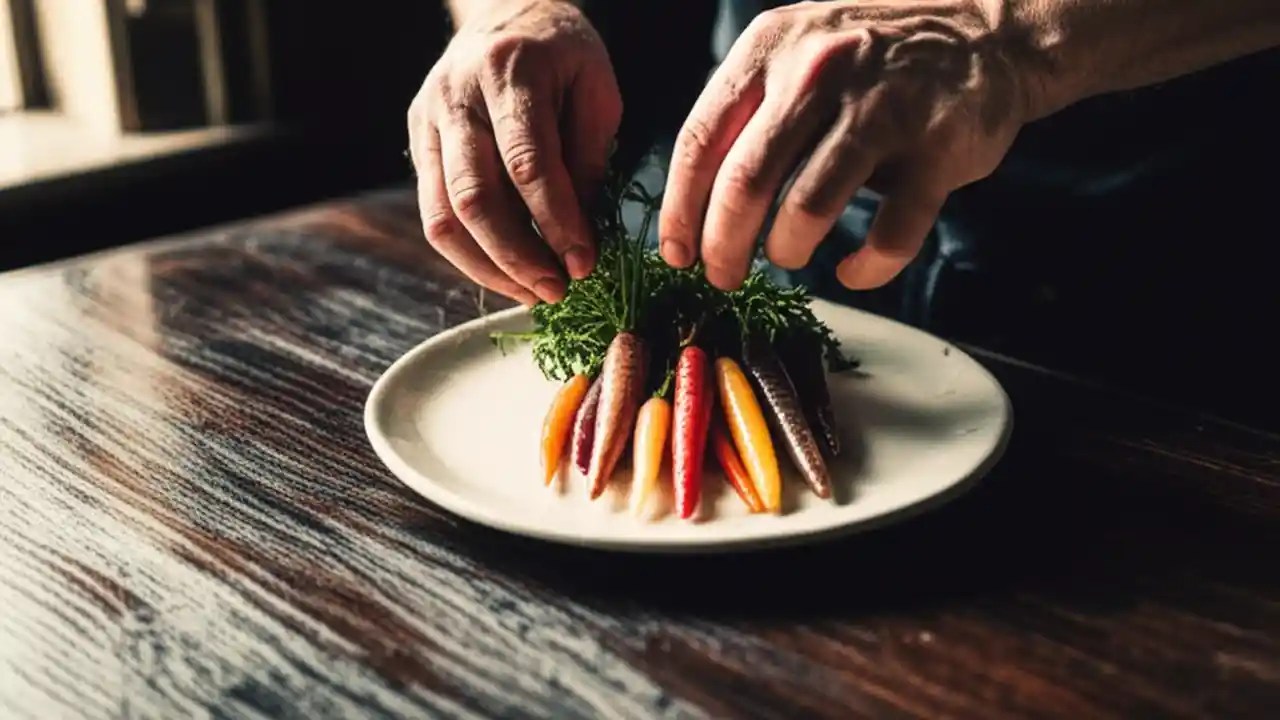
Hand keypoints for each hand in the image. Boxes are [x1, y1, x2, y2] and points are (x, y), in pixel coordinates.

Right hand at [408, 0, 621, 303]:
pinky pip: (434, 214)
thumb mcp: (595, 88)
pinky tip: (506, 272)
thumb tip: (579, 233)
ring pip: (443, 216)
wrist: (501, 9)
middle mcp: (457, 97)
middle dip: (519, 257)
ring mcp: (428, 120)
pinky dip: (470, 254)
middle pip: (476, 197)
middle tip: (557, 290)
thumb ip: (588, 156)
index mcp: (509, 72)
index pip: (528, 164)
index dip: (556, 222)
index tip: (584, 262)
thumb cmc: (561, 52)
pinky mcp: (416, 142)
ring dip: (489, 268)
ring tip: (531, 293)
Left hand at [658, 0, 1033, 289]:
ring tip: (786, 257)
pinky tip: (853, 270)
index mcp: (770, 48)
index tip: (677, 252)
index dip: (680, 208)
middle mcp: (819, 72)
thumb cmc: (871, 60)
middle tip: (722, 276)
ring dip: (785, 251)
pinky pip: (890, 233)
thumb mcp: (796, 53)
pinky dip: (866, 267)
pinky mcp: (938, 148)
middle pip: (745, 181)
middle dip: (723, 245)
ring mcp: (881, 108)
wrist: (986, 34)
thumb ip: (748, 112)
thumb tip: (694, 204)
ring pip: (808, 207)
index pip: (701, 139)